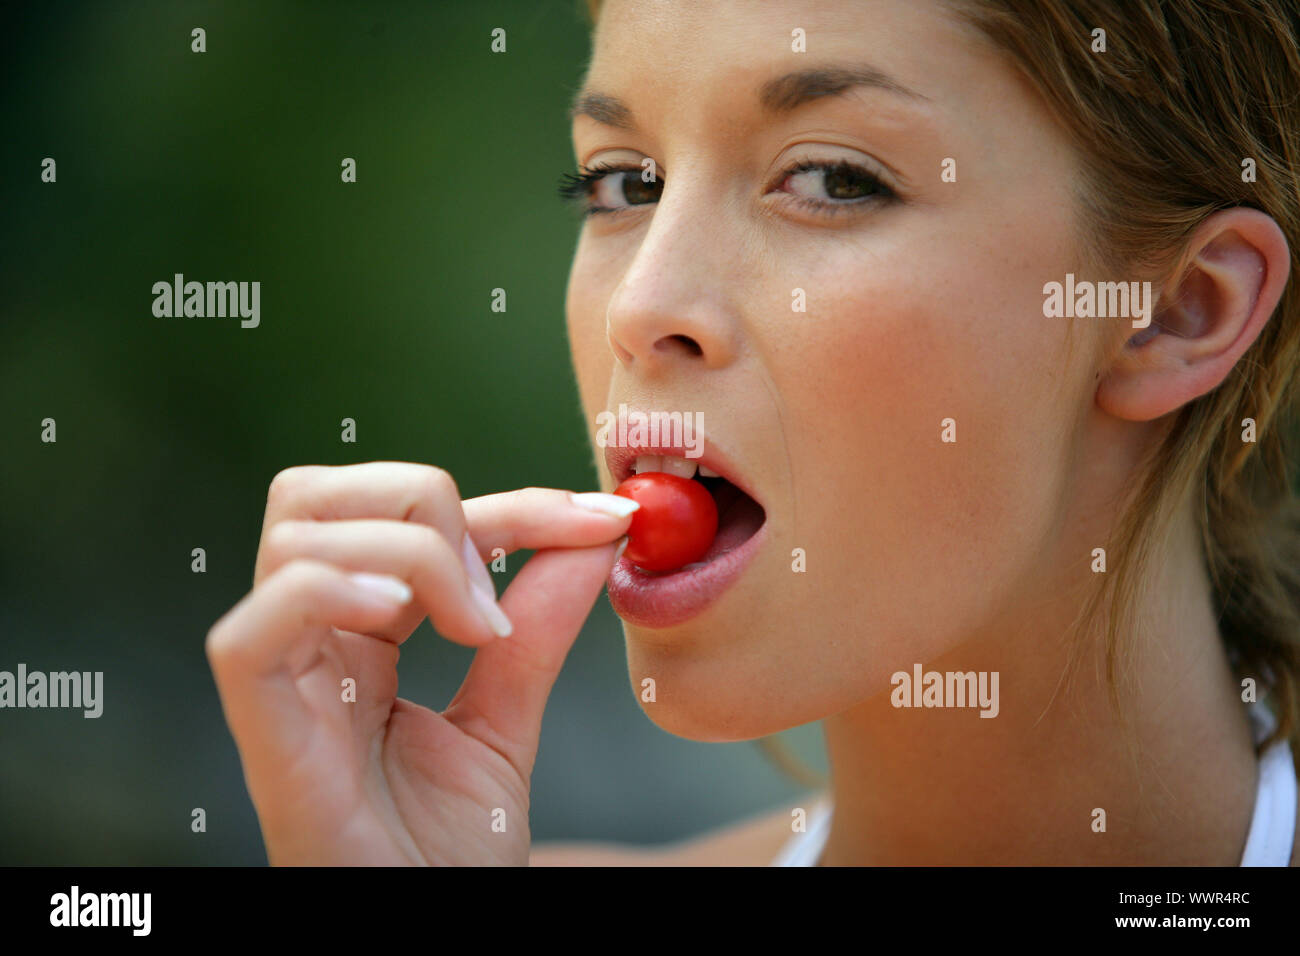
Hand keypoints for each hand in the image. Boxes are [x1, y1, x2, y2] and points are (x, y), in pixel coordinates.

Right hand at [205, 462, 635, 864]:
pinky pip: (253, 631)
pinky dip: (330, 593)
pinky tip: (399, 620)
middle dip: (424, 500)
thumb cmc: (449, 851)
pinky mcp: (266, 736)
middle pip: (320, 494)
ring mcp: (283, 684)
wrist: (438, 936)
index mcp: (358, 635)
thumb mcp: (508, 719)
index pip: (409, 517)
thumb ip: (537, 628)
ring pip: (295, 536)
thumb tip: (594, 535)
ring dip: (407, 550)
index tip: (602, 518)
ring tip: (471, 624)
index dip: (510, 503)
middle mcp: (310, 645)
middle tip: (494, 589)